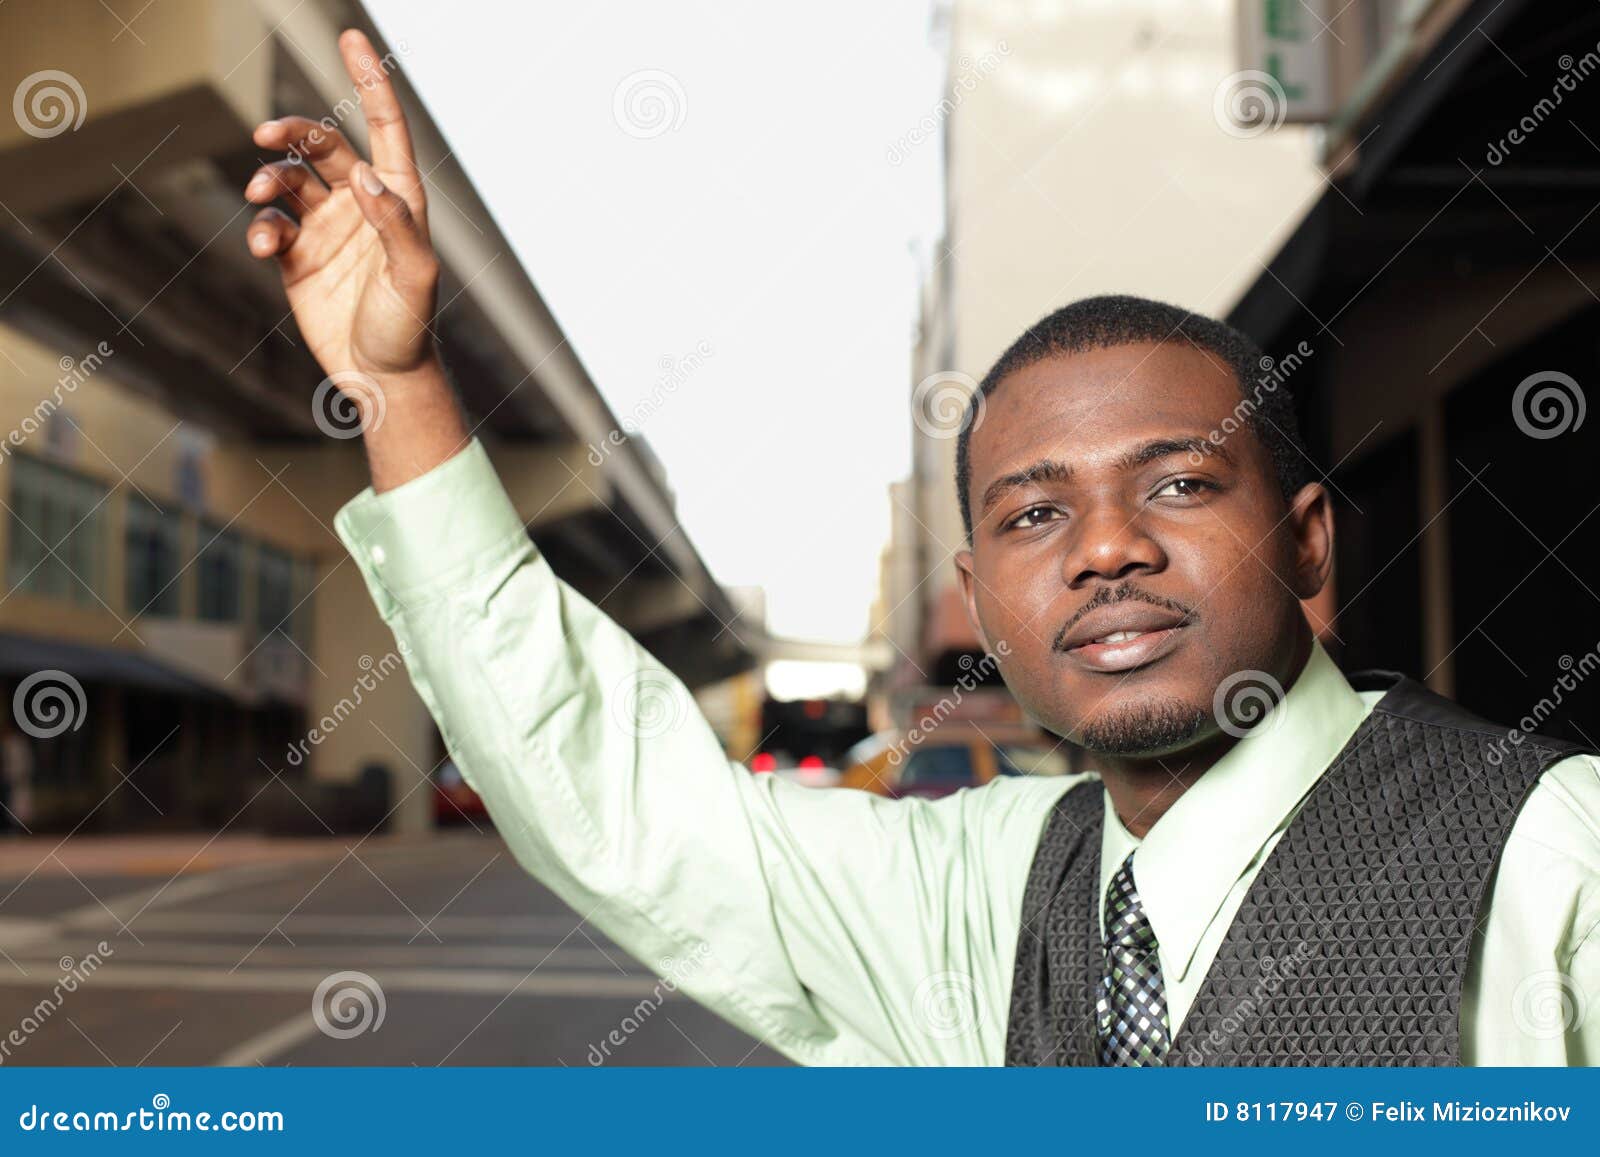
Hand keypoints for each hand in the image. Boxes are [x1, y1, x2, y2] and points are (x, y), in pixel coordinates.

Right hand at [246, 29, 437, 382]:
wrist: (381, 378)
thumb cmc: (410, 329)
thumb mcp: (415, 278)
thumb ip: (395, 225)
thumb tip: (365, 178)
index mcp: (398, 201)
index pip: (384, 128)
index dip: (370, 81)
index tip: (351, 36)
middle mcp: (361, 206)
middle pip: (321, 145)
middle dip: (292, 133)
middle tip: (266, 137)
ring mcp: (327, 230)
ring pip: (289, 181)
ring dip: (270, 180)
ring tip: (262, 197)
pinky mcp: (298, 258)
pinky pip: (271, 226)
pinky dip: (262, 227)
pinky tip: (266, 247)